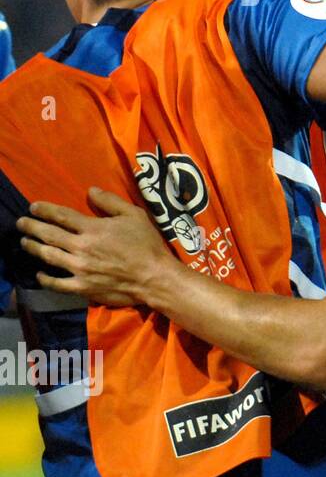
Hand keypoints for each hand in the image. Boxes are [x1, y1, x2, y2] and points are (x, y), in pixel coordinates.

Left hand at [17, 187, 174, 306]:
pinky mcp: (82, 287)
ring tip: (24, 243)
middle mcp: (81, 247)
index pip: (61, 216)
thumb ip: (111, 202)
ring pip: (48, 256)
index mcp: (93, 228)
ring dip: (33, 248)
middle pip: (49, 235)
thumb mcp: (134, 215)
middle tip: (21, 223)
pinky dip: (45, 278)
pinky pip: (57, 283)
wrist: (154, 278)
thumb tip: (90, 190)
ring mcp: (79, 268)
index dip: (44, 210)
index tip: (33, 207)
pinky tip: (39, 273)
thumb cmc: (147, 244)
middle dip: (31, 227)